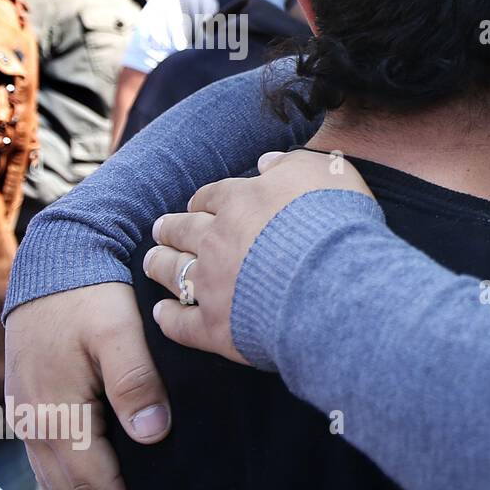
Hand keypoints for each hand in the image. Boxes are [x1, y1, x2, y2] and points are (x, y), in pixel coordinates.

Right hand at [3, 283, 171, 489]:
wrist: (54, 263)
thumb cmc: (91, 296)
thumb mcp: (119, 331)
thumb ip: (136, 382)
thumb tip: (152, 436)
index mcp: (62, 409)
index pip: (93, 478)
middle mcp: (39, 419)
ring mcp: (29, 414)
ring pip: (53, 481)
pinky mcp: (31, 404)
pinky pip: (44, 463)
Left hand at [143, 149, 371, 360]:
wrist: (335, 282)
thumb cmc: (337, 224)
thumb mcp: (326, 172)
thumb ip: (293, 164)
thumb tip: (268, 162)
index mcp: (243, 201)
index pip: (213, 196)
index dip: (204, 200)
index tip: (199, 204)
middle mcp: (217, 239)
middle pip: (183, 229)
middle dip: (170, 227)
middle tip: (161, 228)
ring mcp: (213, 284)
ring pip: (172, 270)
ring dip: (159, 264)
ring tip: (152, 261)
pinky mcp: (216, 327)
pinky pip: (180, 323)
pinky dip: (168, 317)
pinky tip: (162, 313)